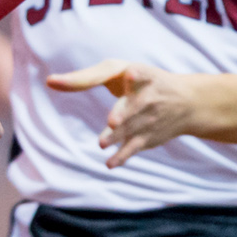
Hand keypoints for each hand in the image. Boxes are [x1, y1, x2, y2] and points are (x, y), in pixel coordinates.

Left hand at [47, 60, 195, 168]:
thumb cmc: (139, 81)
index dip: (135, 74)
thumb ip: (84, 78)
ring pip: (133, 129)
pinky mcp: (149, 137)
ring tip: (101, 143)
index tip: (130, 73)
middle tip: (113, 121)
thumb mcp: (117, 72)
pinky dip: (123, 156)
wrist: (187, 101)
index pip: (138, 73)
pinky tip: (109, 163)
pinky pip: (136, 147)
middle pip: (136, 105)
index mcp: (141, 75)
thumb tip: (49, 82)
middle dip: (125, 113)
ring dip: (118, 137)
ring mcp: (151, 118)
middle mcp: (149, 96)